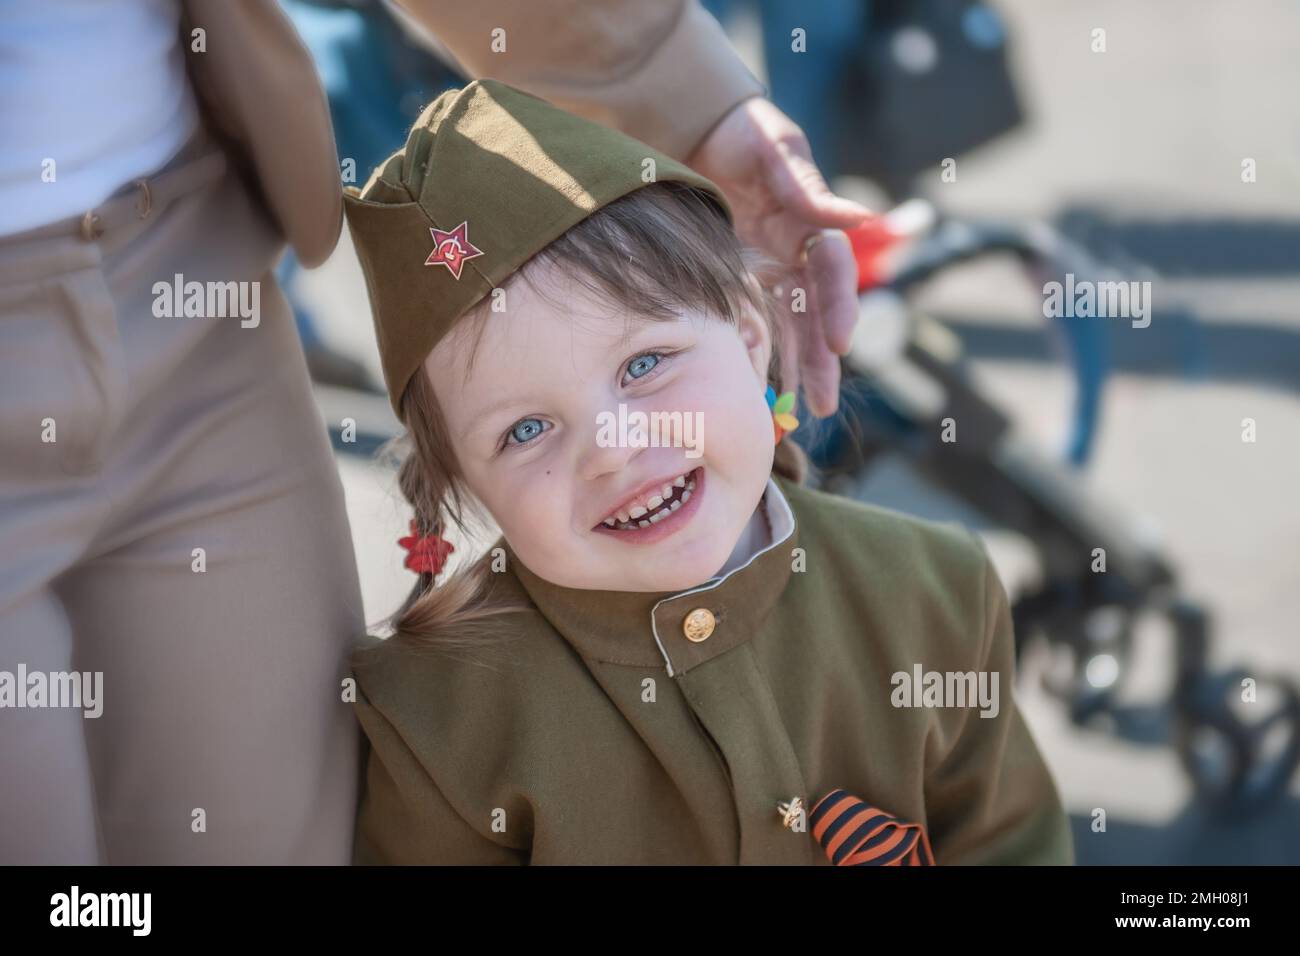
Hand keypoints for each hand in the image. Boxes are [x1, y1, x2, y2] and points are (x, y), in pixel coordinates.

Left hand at [686, 96, 870, 416]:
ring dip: (799, 370)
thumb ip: (806, 185)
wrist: (703, 131)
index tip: (840, 342)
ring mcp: (771, 269)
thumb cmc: (745, 134)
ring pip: (791, 327)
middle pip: (816, 312)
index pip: (831, 270)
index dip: (838, 306)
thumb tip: (861, 218)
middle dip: (822, 359)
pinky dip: (762, 355)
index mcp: (811, 224)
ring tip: (802, 414)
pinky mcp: (743, 280)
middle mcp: (797, 253)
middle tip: (824, 402)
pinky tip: (762, 391)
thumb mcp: (774, 150)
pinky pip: (756, 323)